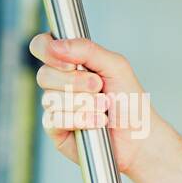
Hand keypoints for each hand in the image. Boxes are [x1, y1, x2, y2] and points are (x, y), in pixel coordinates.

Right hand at [30, 33, 165, 175]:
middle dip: (76, 83)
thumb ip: (87, 50)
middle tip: (99, 88)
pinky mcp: (56, 130)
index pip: (41, 46)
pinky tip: (98, 123)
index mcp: (70, 63)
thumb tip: (55, 45)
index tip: (70, 64)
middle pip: (44, 75)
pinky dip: (80, 120)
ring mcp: (55, 107)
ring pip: (50, 99)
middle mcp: (59, 83)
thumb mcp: (116, 67)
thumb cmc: (130, 102)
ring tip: (104, 108)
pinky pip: (53, 120)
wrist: (140, 137)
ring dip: (84, 104)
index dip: (47, 51)